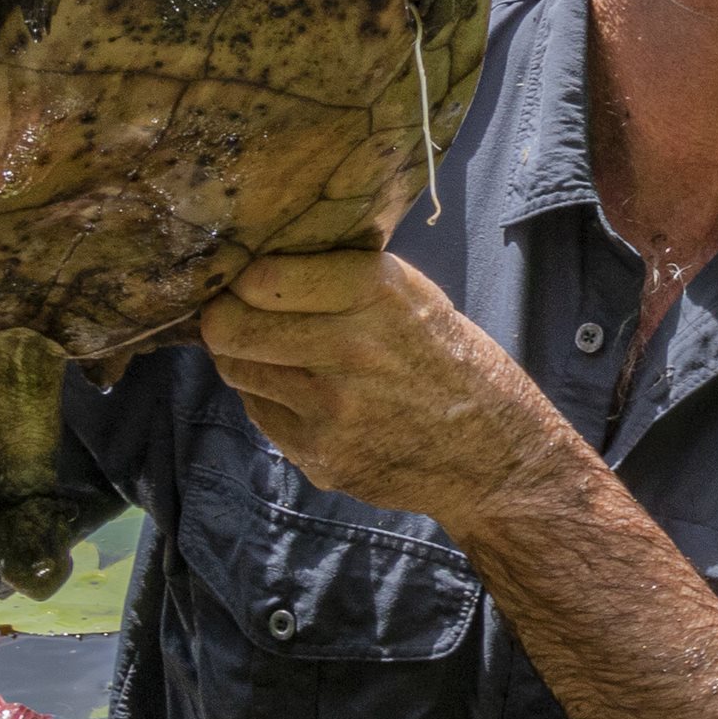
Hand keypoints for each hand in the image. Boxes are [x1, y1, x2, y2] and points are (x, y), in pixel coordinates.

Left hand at [198, 249, 579, 528]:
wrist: (493, 456)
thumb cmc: (452, 364)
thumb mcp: (417, 298)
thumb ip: (345, 278)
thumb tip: (262, 263)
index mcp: (377, 292)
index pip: (262, 278)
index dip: (246, 279)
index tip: (250, 282)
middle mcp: (351, 348)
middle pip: (231, 327)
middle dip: (225, 318)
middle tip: (235, 316)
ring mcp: (331, 409)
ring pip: (237, 370)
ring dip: (245, 359)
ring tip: (273, 355)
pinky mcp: (319, 456)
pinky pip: (260, 414)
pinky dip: (270, 401)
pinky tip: (305, 396)